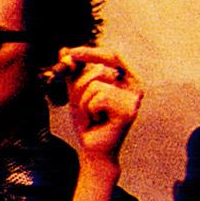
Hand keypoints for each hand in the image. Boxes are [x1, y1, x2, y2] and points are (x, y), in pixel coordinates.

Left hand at [55, 46, 141, 168]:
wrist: (93, 149)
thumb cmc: (89, 121)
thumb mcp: (78, 92)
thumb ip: (73, 72)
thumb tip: (63, 51)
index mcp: (128, 78)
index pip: (112, 55)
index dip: (91, 52)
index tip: (70, 52)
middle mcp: (136, 86)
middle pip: (98, 70)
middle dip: (81, 88)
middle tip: (85, 107)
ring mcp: (134, 98)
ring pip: (96, 85)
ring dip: (84, 102)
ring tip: (92, 116)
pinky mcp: (129, 111)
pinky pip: (99, 98)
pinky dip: (90, 110)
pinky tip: (97, 121)